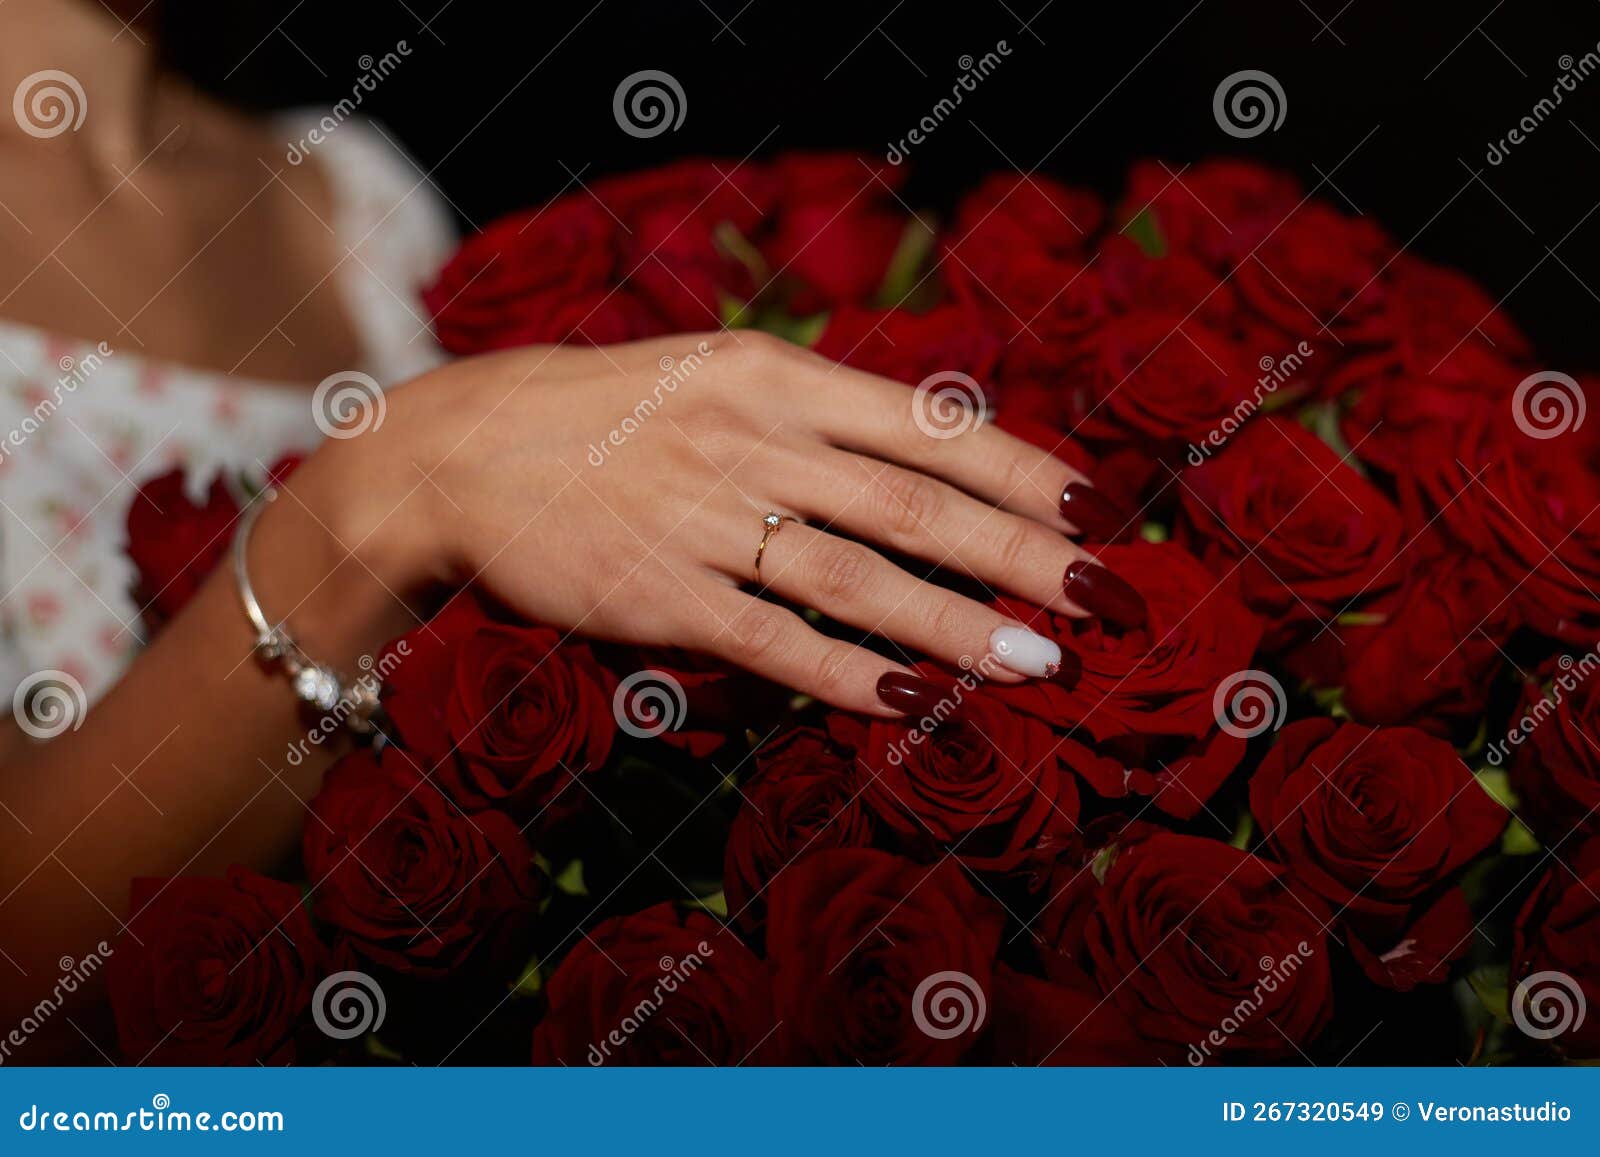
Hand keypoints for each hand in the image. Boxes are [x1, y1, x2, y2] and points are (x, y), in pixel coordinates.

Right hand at [294, 331, 1145, 715]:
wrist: (463, 453)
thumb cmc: (606, 411)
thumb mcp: (713, 373)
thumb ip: (816, 412)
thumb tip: (936, 450)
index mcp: (773, 376)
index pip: (926, 423)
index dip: (1020, 468)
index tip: (1094, 506)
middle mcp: (751, 442)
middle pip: (916, 506)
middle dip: (1023, 556)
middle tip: (1106, 597)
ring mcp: (705, 522)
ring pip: (860, 581)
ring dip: (958, 629)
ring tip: (1039, 664)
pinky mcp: (661, 598)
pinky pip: (776, 642)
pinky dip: (852, 677)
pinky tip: (918, 704)